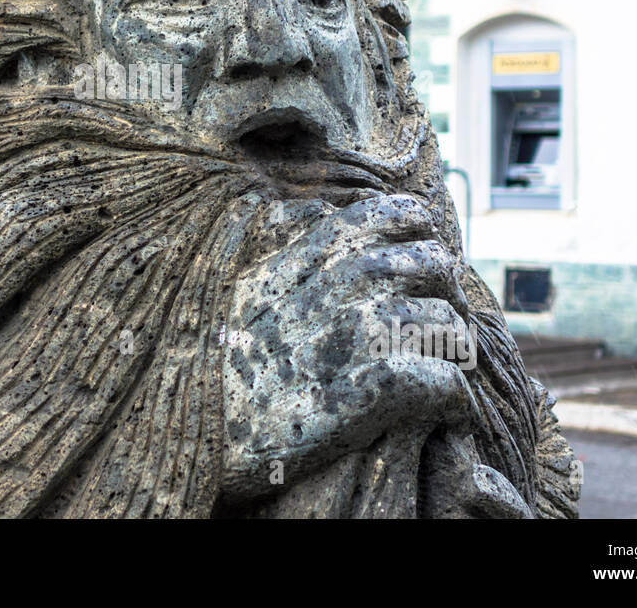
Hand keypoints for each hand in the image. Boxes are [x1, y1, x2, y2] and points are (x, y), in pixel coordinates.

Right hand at [220, 193, 473, 499]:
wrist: (186, 424)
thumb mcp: (240, 280)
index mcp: (312, 251)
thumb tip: (319, 211)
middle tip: (434, 326)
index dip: (419, 235)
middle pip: (435, 266)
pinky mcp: (368, 394)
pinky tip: (439, 412)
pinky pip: (443, 383)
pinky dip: (450, 399)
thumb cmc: (212, 354)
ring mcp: (356, 336)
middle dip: (443, 295)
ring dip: (449, 352)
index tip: (417, 264)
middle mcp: (340, 283)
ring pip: (445, 326)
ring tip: (438, 372)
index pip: (396, 215)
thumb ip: (281, 238)